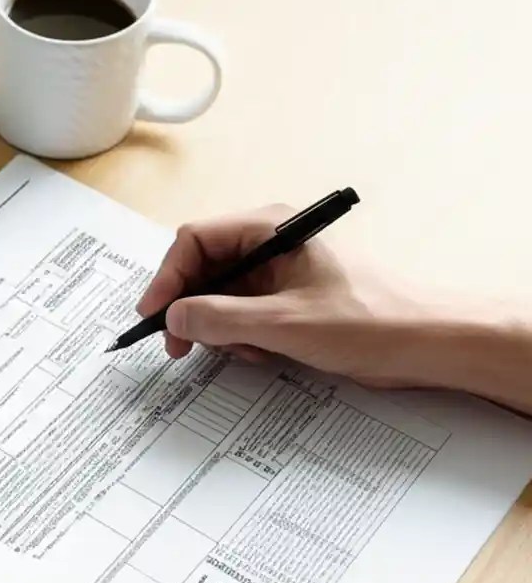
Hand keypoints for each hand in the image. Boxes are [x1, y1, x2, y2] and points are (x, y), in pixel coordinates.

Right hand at [136, 204, 431, 386]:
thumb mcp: (283, 324)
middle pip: (203, 268)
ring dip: (218, 328)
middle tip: (179, 346)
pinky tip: (260, 354)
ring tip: (241, 352)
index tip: (154, 315)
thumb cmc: (369, 321)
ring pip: (220, 295)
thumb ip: (220, 319)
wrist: (427, 344)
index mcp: (270, 228)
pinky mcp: (287, 300)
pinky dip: (240, 337)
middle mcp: (270, 243)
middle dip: (190, 308)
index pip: (195, 240)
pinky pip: (242, 314)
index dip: (168, 278)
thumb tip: (173, 318)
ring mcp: (279, 273)